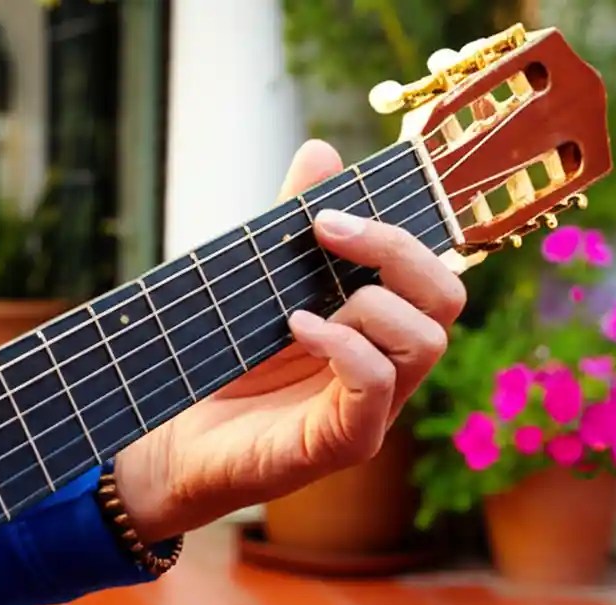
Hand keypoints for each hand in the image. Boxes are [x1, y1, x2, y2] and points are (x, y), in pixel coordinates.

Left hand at [112, 139, 466, 542]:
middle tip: (327, 229)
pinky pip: (377, 387)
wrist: (169, 443)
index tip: (329, 209)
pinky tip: (298, 328)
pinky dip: (345, 347)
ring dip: (370, 303)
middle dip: (396, 249)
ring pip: (426, 342)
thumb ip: (291, 227)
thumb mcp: (256, 286)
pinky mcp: (345, 442)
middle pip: (447, 297)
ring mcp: (372, 408)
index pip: (430, 270)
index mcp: (375, 326)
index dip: (400, 228)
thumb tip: (322, 150)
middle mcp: (386, 366)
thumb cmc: (219, 368)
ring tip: (302, 304)